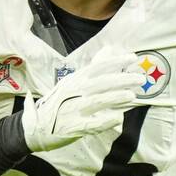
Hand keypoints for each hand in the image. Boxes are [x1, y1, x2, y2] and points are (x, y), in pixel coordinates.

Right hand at [20, 45, 146, 152]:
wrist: (35, 126)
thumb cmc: (59, 102)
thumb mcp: (73, 81)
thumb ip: (94, 67)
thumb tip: (110, 49)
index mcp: (75, 79)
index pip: (97, 67)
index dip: (115, 61)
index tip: (132, 58)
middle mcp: (74, 92)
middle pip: (100, 83)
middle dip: (121, 80)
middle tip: (140, 79)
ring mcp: (72, 109)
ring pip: (96, 101)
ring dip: (115, 98)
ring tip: (132, 96)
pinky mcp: (73, 127)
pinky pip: (91, 124)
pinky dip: (104, 121)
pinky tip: (118, 118)